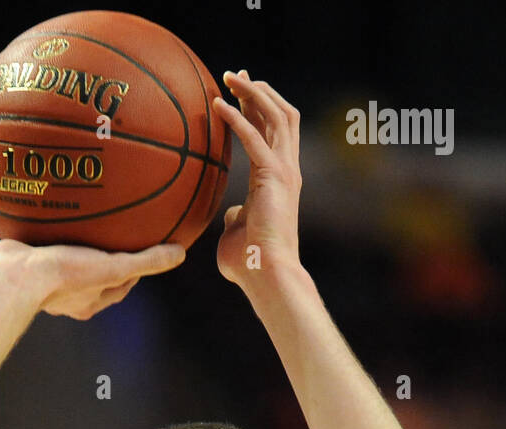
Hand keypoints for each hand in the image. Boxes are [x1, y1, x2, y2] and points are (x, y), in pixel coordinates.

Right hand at [0, 239, 184, 319]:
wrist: (11, 276)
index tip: (143, 250)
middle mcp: (69, 297)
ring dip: (78, 245)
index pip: (121, 285)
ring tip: (85, 221)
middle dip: (107, 257)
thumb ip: (146, 261)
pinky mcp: (27, 266)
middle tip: (117, 234)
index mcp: (90, 303)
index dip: (135, 268)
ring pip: (69, 261)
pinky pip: (44, 246)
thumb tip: (180, 254)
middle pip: (96, 275)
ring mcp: (46, 283)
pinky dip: (52, 232)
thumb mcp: (113, 266)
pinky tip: (54, 209)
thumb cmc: (64, 275)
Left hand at [212, 73, 302, 287]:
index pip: (272, 134)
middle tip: (236, 75)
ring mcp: (285, 171)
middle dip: (259, 91)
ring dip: (253, 93)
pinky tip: (218, 105)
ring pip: (276, 115)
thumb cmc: (249, 264)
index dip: (257, 109)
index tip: (239, 93)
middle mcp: (287, 170)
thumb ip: (234, 218)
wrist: (267, 276)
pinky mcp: (274, 177)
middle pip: (280, 115)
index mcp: (279, 180)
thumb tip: (228, 214)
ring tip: (230, 77)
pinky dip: (236, 119)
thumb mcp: (236, 233)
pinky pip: (254, 138)